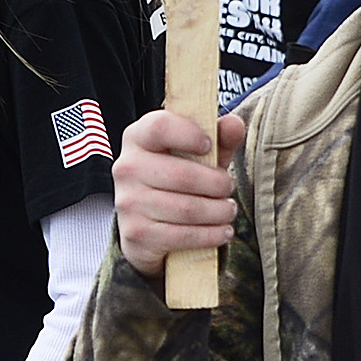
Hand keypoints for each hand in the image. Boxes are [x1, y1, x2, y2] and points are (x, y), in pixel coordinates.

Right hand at [113, 108, 246, 276]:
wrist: (150, 224)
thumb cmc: (179, 177)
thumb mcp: (201, 154)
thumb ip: (220, 138)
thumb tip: (234, 125)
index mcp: (138, 138)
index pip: (159, 127)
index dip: (188, 134)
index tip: (209, 145)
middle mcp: (126, 168)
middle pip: (182, 175)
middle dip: (217, 184)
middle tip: (229, 188)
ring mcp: (128, 202)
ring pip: (186, 209)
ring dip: (218, 212)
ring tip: (229, 210)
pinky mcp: (135, 233)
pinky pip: (181, 235)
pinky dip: (210, 235)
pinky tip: (222, 231)